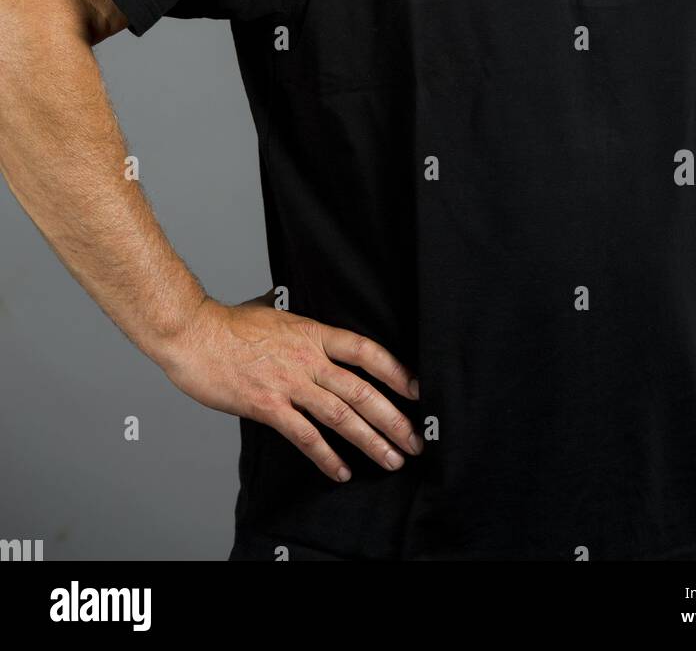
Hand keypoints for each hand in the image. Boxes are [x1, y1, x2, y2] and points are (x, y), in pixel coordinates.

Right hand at [161, 290, 422, 481]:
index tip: (416, 390)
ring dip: (370, 441)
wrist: (193, 335)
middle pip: (360, 389)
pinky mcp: (267, 406)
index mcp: (312, 333)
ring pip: (340, 415)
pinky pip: (304, 436)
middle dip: (393, 419)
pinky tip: (340, 471)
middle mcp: (307, 358)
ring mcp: (288, 383)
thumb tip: (299, 311)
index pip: (365, 350)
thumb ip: (294, 320)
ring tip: (391, 459)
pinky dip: (326, 456)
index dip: (395, 371)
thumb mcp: (272, 311)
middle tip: (414, 441)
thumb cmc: (228, 324)